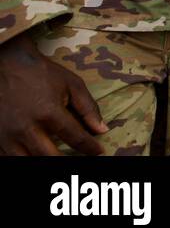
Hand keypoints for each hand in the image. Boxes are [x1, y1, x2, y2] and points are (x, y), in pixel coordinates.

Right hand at [0, 33, 106, 154]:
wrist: (7, 65)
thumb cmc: (42, 74)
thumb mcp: (72, 84)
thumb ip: (88, 108)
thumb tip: (102, 130)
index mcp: (49, 113)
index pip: (75, 138)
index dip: (90, 148)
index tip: (99, 151)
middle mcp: (27, 128)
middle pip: (50, 157)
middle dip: (68, 161)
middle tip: (80, 160)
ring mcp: (8, 135)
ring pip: (28, 161)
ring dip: (45, 162)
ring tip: (59, 157)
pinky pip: (11, 158)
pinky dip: (25, 158)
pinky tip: (36, 154)